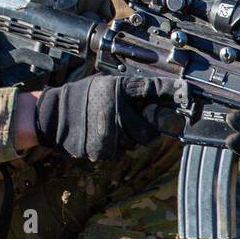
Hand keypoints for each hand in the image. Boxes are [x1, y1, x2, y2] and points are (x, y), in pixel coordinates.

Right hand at [34, 74, 181, 160]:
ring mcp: (109, 130)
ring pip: (132, 145)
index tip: (187, 94)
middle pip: (148, 132)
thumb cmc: (82, 97)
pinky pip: (116, 154)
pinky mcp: (100, 149)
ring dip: (125, 141)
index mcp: (120, 88)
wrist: (53, 114)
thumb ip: (132, 91)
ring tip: (107, 126)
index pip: (153, 88)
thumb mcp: (107, 84)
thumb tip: (162, 96)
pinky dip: (111, 148)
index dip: (172, 92)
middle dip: (141, 131)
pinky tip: (99, 135)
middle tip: (125, 123)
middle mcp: (118, 108)